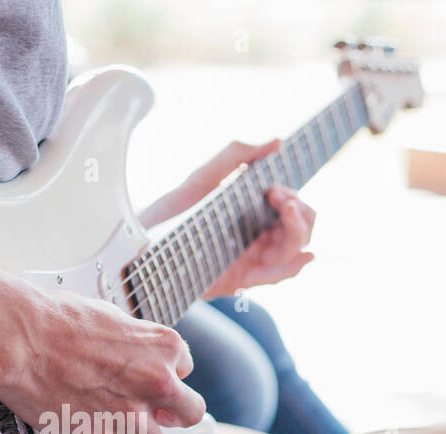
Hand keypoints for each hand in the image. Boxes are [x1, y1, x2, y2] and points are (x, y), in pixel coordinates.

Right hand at [0, 290, 205, 433]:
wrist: (21, 338)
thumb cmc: (55, 320)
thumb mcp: (111, 316)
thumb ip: (135, 342)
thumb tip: (135, 352)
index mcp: (162, 347)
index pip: (185, 369)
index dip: (165, 374)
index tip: (150, 379)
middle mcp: (155, 383)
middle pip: (188, 413)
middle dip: (172, 415)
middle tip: (157, 415)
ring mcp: (129, 416)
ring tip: (114, 426)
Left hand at [139, 139, 316, 298]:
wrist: (140, 242)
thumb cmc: (170, 210)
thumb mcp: (204, 178)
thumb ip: (237, 155)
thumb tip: (277, 141)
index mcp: (251, 216)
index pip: (291, 211)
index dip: (295, 200)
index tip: (278, 188)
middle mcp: (254, 240)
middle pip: (299, 232)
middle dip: (301, 214)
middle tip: (281, 198)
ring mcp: (248, 261)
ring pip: (292, 252)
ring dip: (298, 232)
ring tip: (288, 210)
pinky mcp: (237, 280)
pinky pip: (274, 277)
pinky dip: (293, 267)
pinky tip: (305, 255)